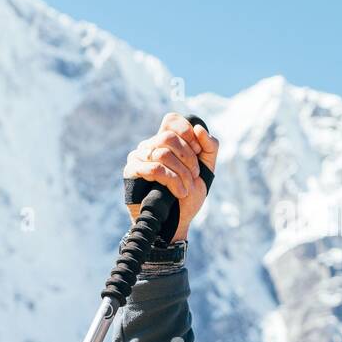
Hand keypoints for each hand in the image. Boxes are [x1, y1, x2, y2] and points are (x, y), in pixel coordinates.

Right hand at [123, 112, 219, 242]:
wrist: (176, 222)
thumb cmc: (188, 195)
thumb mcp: (206, 170)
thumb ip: (209, 148)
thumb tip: (199, 128)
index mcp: (165, 141)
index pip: (172, 120)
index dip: (187, 132)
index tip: (197, 151)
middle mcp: (149, 145)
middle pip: (169, 137)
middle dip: (188, 157)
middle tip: (195, 174)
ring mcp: (138, 157)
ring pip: (163, 153)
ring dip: (182, 173)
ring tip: (187, 189)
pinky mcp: (131, 172)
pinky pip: (154, 168)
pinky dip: (172, 181)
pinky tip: (179, 192)